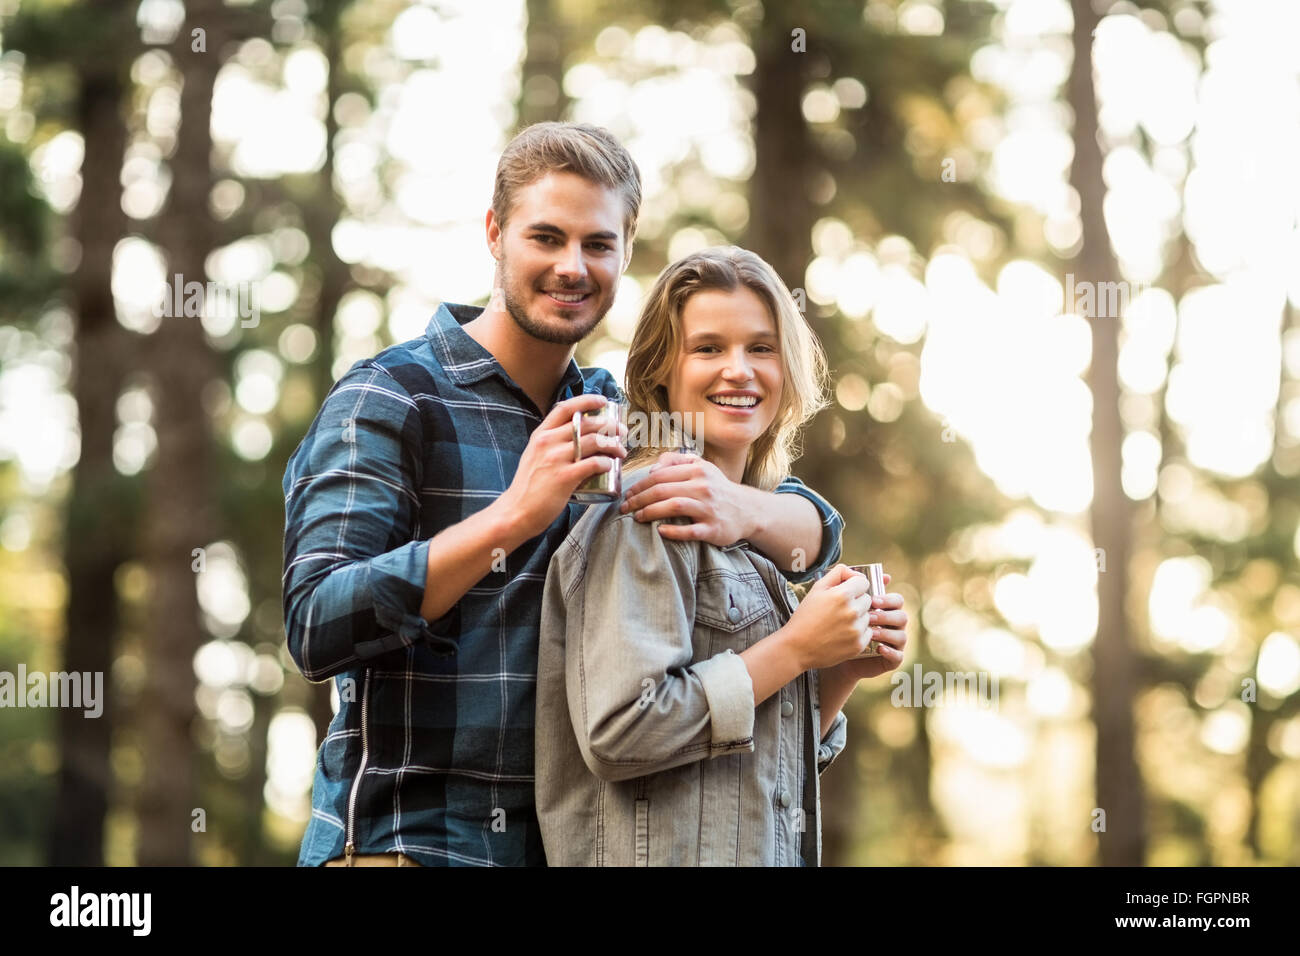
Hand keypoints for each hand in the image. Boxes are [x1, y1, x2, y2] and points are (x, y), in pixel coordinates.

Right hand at [495, 394, 626, 539]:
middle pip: (586, 423)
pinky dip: (606, 462)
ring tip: (621, 451)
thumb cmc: (528, 486)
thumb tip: (574, 437)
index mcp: (541, 434)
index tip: (603, 401)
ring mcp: (556, 459)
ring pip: (594, 441)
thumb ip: (550, 444)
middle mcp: (548, 442)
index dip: (587, 400)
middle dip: (610, 425)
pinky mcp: (564, 477)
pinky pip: (593, 463)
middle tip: (622, 432)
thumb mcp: (534, 455)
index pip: (565, 408)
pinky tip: (610, 465)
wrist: (516, 511)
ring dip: (613, 444)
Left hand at [619, 451, 751, 545]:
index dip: (639, 485)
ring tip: (637, 518)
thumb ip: (675, 461)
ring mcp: (709, 508)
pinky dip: (673, 531)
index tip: (627, 494)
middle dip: (639, 499)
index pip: (660, 475)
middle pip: (662, 490)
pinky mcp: (713, 529)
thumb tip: (652, 468)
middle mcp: (703, 487)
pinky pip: (689, 531)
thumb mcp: (701, 467)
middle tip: (625, 508)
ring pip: (673, 507)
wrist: (747, 510)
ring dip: (650, 512)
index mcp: (697, 470)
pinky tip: (660, 531)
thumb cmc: (717, 488)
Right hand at [780, 564, 873, 669]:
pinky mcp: (859, 645)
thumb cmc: (805, 617)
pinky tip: (843, 634)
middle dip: (856, 601)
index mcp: (842, 595)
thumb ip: (837, 574)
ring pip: (868, 616)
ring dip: (858, 618)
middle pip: (867, 599)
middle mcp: (852, 612)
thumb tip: (853, 572)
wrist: (797, 648)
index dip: (854, 585)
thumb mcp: (816, 589)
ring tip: (839, 623)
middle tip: (839, 609)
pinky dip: (858, 633)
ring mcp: (856, 629)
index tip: (847, 592)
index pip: (863, 582)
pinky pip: (868, 632)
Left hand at [829, 572, 907, 679]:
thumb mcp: (842, 603)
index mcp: (885, 610)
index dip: (888, 599)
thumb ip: (854, 584)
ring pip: (902, 635)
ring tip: (870, 632)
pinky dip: (891, 652)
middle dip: (887, 615)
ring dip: (887, 633)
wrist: (830, 652)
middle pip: (902, 616)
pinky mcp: (891, 660)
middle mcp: (892, 625)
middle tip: (870, 616)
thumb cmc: (837, 624)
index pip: (896, 600)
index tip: (873, 599)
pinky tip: (879, 648)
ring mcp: (894, 643)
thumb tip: (874, 575)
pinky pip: (898, 656)